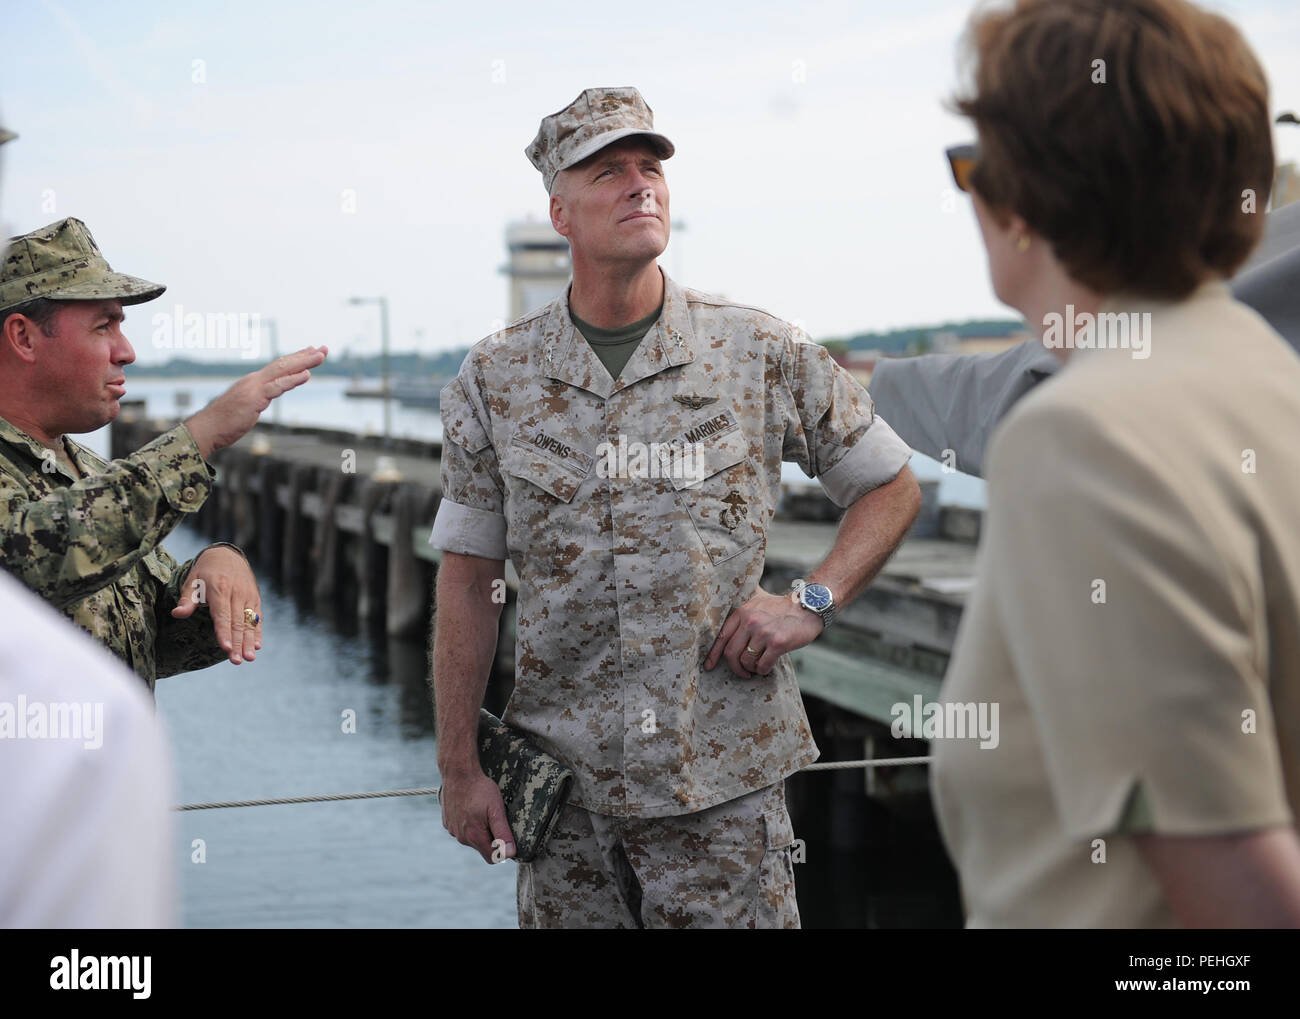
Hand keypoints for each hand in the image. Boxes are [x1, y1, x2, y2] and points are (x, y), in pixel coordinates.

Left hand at [171, 546, 261, 664]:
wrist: (227, 555)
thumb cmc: (205, 572)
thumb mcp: (192, 581)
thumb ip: (187, 600)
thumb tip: (177, 614)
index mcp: (219, 589)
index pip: (222, 615)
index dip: (224, 632)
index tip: (225, 648)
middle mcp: (237, 593)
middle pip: (237, 622)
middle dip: (237, 643)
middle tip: (236, 661)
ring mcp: (248, 596)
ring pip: (250, 622)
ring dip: (249, 641)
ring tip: (249, 658)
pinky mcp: (255, 599)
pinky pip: (258, 618)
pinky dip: (258, 632)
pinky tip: (257, 646)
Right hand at [184, 346, 328, 458]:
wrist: (207, 428)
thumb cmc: (225, 421)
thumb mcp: (246, 407)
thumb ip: (257, 399)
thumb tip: (263, 399)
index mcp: (254, 382)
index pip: (279, 367)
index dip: (297, 358)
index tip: (312, 351)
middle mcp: (255, 380)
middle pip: (284, 364)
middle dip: (305, 356)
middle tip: (324, 349)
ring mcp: (254, 388)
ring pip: (283, 371)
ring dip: (304, 363)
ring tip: (320, 357)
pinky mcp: (254, 398)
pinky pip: (277, 387)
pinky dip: (292, 380)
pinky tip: (306, 374)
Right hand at [440, 767, 515, 863]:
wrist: (458, 772)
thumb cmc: (479, 789)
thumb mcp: (496, 809)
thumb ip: (503, 833)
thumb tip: (510, 853)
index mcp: (474, 836)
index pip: (492, 858)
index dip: (503, 850)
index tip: (506, 834)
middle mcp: (461, 837)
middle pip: (482, 847)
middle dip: (491, 837)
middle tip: (494, 817)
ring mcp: (452, 830)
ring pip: (471, 839)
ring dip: (480, 830)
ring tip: (482, 810)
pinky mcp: (447, 822)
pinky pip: (462, 830)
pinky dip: (469, 823)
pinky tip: (472, 808)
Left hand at [705, 588, 823, 677]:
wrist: (808, 607)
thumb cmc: (782, 608)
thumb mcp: (758, 602)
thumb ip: (743, 612)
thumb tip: (725, 624)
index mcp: (743, 612)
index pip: (721, 636)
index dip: (713, 654)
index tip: (709, 666)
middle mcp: (750, 621)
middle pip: (731, 653)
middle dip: (735, 667)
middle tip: (742, 672)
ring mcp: (764, 632)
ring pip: (746, 661)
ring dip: (751, 669)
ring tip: (758, 667)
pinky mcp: (778, 643)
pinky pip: (762, 665)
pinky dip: (763, 671)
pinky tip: (767, 667)